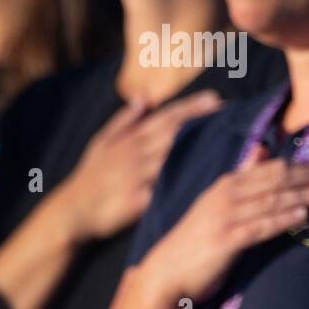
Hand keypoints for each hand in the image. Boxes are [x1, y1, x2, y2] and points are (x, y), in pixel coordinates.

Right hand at [55, 92, 224, 242]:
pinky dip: (187, 185)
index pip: (166, 118)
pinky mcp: (138, 200)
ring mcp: (137, 177)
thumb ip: (124, 121)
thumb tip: (143, 96)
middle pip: (176, 134)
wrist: (74, 212)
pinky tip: (210, 182)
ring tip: (231, 144)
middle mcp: (136, 154)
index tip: (216, 98)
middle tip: (234, 115)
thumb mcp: (102, 143)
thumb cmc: (92, 176)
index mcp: (130, 139)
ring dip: (202, 151)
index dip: (191, 107)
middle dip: (204, 123)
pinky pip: (168, 191)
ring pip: (175, 159)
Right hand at [139, 147, 308, 304]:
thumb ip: (244, 178)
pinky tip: (303, 217)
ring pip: (273, 201)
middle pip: (279, 180)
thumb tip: (264, 149)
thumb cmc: (199, 240)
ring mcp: (226, 217)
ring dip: (306, 195)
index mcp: (229, 184)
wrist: (166, 274)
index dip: (308, 165)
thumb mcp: (219, 203)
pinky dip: (282, 220)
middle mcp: (227, 195)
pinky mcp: (225, 240)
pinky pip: (259, 227)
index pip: (275, 169)